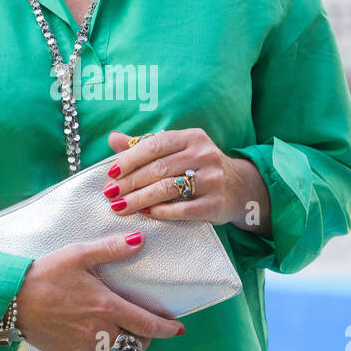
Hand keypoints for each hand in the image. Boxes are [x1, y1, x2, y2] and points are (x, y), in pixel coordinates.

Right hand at [15, 231, 184, 350]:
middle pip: (136, 346)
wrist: (12, 299)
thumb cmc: (46, 274)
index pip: (148, 325)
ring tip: (119, 338)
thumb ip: (112, 249)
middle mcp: (101, 333)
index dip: (167, 329)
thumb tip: (140, 241)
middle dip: (144, 338)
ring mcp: (84, 349)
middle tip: (140, 326)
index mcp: (108, 308)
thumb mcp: (79, 255)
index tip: (177, 329)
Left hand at [103, 128, 271, 235]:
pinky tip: (144, 214)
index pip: (154, 145)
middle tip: (110, 194)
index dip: (130, 159)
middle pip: (158, 168)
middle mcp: (204, 155)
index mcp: (192, 137)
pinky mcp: (216, 203)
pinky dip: (160, 212)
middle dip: (130, 183)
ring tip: (119, 207)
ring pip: (167, 189)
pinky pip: (183, 209)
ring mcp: (213, 179)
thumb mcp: (176, 150)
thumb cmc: (198, 167)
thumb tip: (112, 138)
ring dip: (139, 199)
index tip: (111, 174)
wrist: (240, 188)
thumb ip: (144, 145)